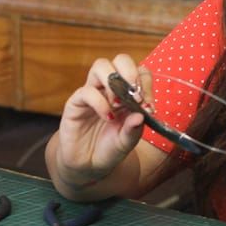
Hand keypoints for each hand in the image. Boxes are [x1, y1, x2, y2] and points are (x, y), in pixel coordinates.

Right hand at [52, 55, 152, 186]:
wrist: (88, 165)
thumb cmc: (110, 150)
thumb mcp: (127, 143)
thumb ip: (134, 130)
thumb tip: (141, 115)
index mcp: (128, 94)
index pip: (140, 72)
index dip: (146, 84)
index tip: (148, 106)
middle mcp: (111, 89)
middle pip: (121, 60)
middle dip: (131, 73)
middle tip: (135, 96)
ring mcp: (93, 93)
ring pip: (101, 66)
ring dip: (113, 82)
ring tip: (118, 104)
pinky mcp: (76, 102)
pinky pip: (87, 91)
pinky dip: (100, 102)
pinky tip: (107, 118)